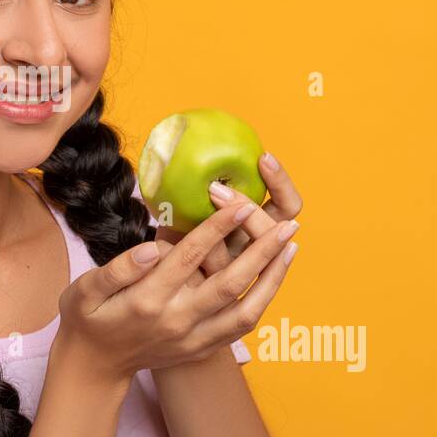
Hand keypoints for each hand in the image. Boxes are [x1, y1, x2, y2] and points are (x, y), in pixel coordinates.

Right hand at [55, 197, 300, 381]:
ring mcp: (193, 339)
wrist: (93, 368)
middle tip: (287, 223)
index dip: (218, 228)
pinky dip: (263, 302)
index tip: (241, 204)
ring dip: (272, 279)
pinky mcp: (201, 348)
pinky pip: (241, 327)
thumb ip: (118, 269)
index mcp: (148, 300)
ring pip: (245, 310)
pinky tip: (273, 278)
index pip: (190, 257)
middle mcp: (177, 321)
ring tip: (291, 248)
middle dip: (262, 252)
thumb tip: (153, 248)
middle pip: (230, 283)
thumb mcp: (84, 290)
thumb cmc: (86, 320)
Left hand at [155, 149, 303, 276]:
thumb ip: (209, 186)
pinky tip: (162, 243)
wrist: (149, 277)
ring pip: (229, 258)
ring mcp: (226, 277)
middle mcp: (248, 255)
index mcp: (256, 230)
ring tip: (179, 222)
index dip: (281, 184)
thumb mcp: (193, 206)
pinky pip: (195, 270)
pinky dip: (178, 251)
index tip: (263, 158)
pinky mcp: (199, 293)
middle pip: (267, 232)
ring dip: (210, 232)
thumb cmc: (174, 232)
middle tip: (215, 189)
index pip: (288, 206)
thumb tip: (205, 143)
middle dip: (244, 206)